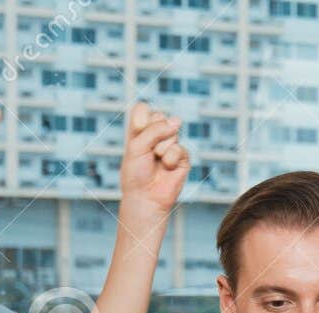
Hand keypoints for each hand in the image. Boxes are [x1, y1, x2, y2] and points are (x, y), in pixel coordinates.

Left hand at [120, 103, 190, 217]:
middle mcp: (156, 134)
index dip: (141, 120)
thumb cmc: (136, 173)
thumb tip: (177, 121)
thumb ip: (154, 130)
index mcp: (141, 129)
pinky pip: (179, 148)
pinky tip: (166, 168)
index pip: (143, 108)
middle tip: (147, 152)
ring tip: (156, 161)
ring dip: (160, 149)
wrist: (146, 197)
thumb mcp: (136, 147)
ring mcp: (171, 144)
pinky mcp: (182, 156)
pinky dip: (170, 159)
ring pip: (171, 132)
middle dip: (152, 135)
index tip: (136, 135)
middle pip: (160, 116)